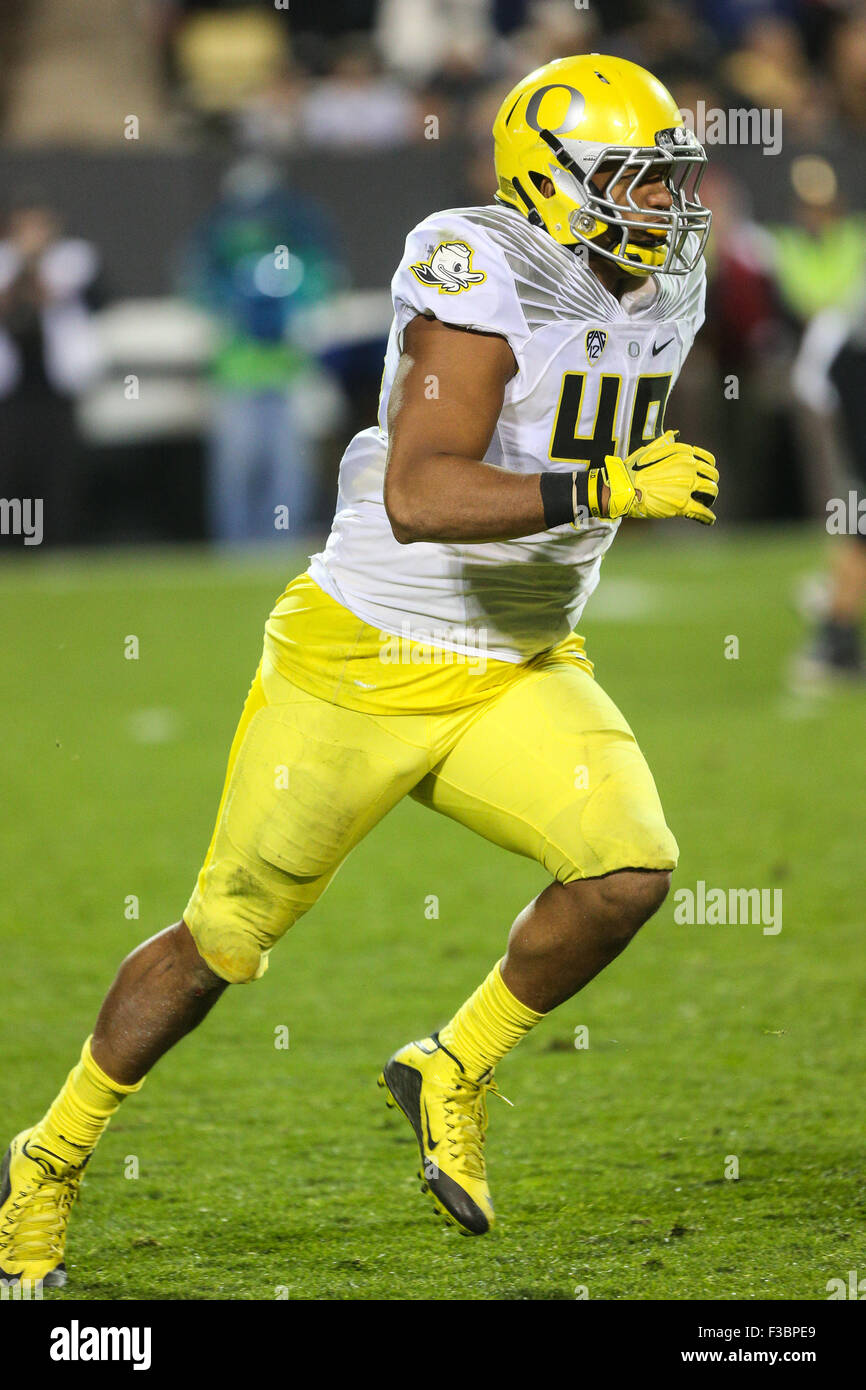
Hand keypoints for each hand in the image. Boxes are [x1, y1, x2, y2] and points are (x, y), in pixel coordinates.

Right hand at [603, 430, 718, 523]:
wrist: (624, 487)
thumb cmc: (634, 469)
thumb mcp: (650, 449)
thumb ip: (665, 443)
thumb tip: (673, 434)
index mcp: (684, 454)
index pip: (708, 459)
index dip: (708, 468)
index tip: (704, 474)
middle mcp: (690, 468)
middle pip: (713, 475)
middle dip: (711, 483)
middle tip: (705, 491)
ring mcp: (688, 486)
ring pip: (712, 491)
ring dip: (711, 498)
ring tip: (706, 503)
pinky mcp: (683, 504)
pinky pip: (702, 511)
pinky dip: (708, 517)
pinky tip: (710, 520)